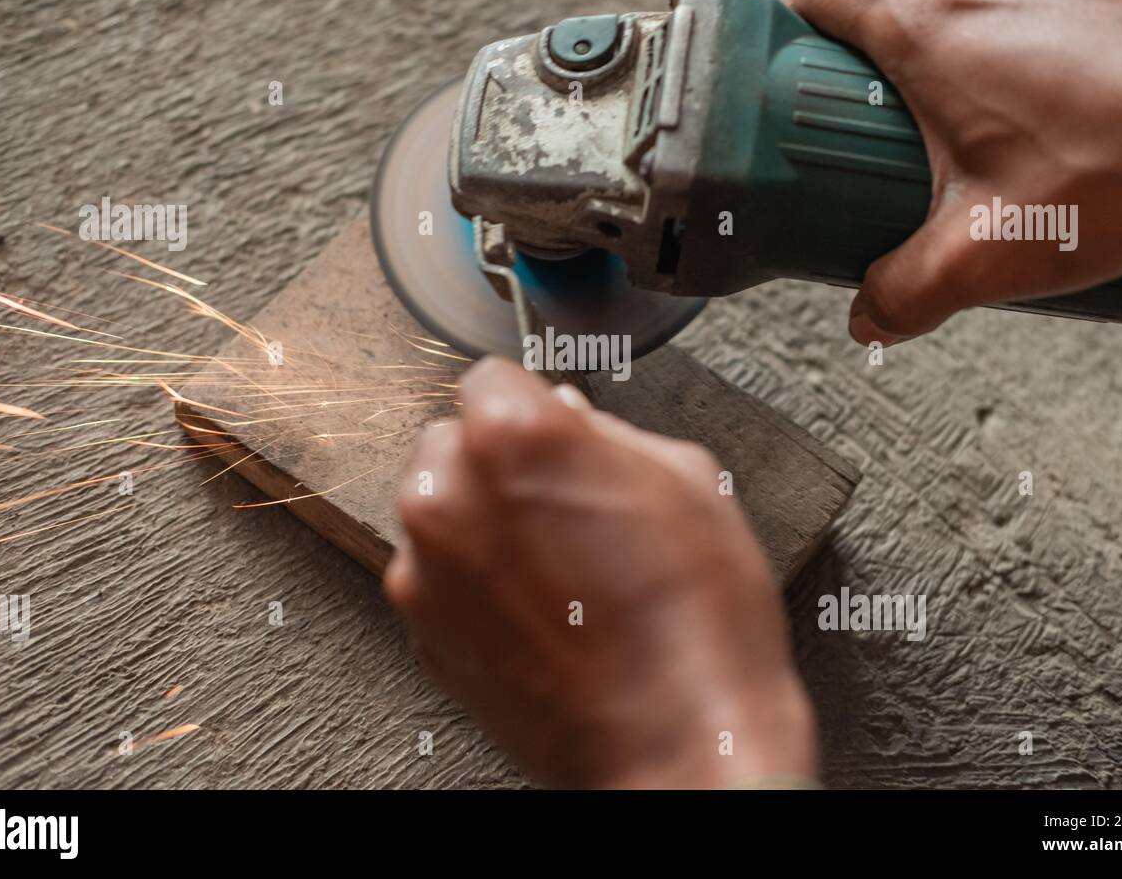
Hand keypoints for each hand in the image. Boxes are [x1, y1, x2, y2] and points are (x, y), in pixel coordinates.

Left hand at [386, 358, 817, 787]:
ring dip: (480, 522)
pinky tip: (538, 607)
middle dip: (498, 462)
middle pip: (452, 441)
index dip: (531, 405)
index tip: (550, 430)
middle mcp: (451, 494)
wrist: (677, 743)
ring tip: (556, 566)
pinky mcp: (423, 631)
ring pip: (439, 510)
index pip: (490, 377)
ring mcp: (428, 569)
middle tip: (559, 502)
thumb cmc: (697, 621)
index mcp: (515, 435)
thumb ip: (608, 432)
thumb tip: (571, 422)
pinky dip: (472, 582)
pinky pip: (437, 577)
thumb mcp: (686, 479)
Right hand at [791, 0, 1121, 344]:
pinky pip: (1028, 27)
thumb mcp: (989, 251)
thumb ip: (907, 290)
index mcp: (933, 28)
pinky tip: (1055, 140)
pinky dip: (1022, 77)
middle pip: (893, 21)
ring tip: (993, 161)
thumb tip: (871, 313)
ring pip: (967, 25)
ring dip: (962, 88)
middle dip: (890, 96)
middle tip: (912, 164)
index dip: (796, 33)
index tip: (798, 85)